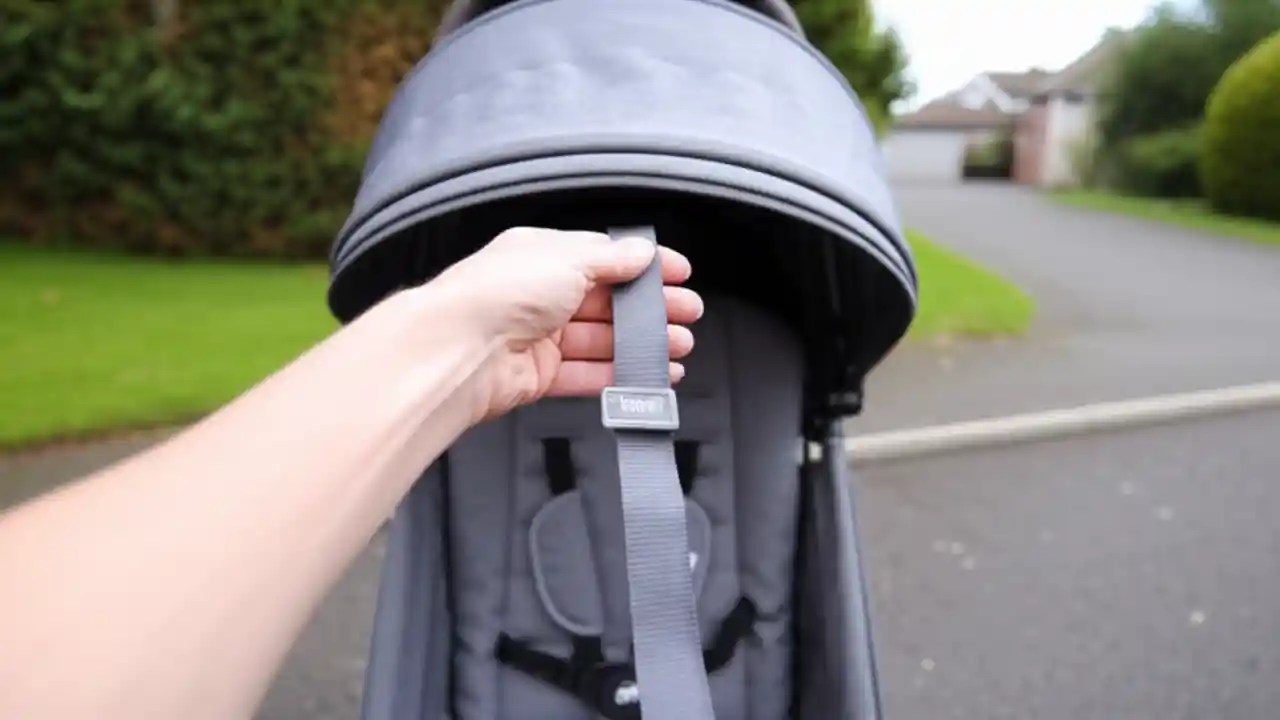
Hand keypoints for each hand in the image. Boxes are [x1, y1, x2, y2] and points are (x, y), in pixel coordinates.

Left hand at [430, 227, 702, 421]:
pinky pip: (587, 375)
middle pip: (608, 302)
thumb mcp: (567, 258)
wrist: (456, 348)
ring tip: (678, 349)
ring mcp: (540, 337)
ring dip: (642, 344)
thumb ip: (610, 259)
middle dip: (650, 309)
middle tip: (687, 316)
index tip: (679, 275)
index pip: (604, 258)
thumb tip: (641, 253)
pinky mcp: (538, 376)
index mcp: (544, 255)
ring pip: (602, 340)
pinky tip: (650, 377)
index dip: (643, 266)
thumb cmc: (500, 292)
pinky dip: (620, 376)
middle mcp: (541, 294)